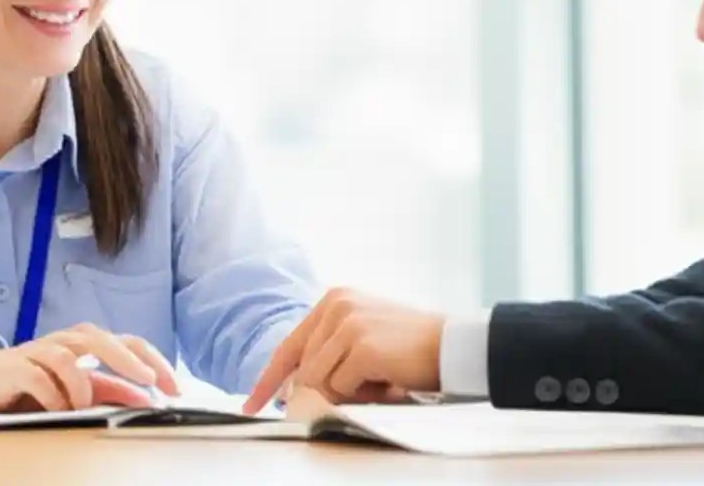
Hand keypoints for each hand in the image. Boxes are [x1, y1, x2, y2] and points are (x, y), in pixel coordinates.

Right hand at [0, 322, 180, 411]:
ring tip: (83, 406)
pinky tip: (56, 409)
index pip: (131, 343)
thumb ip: (114, 390)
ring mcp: (42, 350)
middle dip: (129, 361)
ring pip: (67, 356)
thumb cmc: (44, 378)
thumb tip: (148, 399)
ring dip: (80, 385)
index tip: (174, 388)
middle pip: (103, 340)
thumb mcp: (84, 386)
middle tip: (148, 381)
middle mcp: (70, 340)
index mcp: (91, 342)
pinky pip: (38, 377)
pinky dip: (51, 395)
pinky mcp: (17, 366)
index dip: (155, 362)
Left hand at [243, 288, 444, 413]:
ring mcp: (347, 324)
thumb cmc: (409, 347)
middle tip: (368, 384)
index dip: (269, 380)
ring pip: (318, 381)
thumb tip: (293, 388)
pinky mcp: (361, 346)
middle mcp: (335, 305)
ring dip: (347, 391)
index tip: (251, 404)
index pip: (289, 346)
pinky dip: (362, 393)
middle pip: (302, 370)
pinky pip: (340, 388)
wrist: (453, 345)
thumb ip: (328, 351)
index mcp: (333, 299)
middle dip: (326, 389)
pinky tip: (387, 379)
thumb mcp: (362, 335)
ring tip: (380, 378)